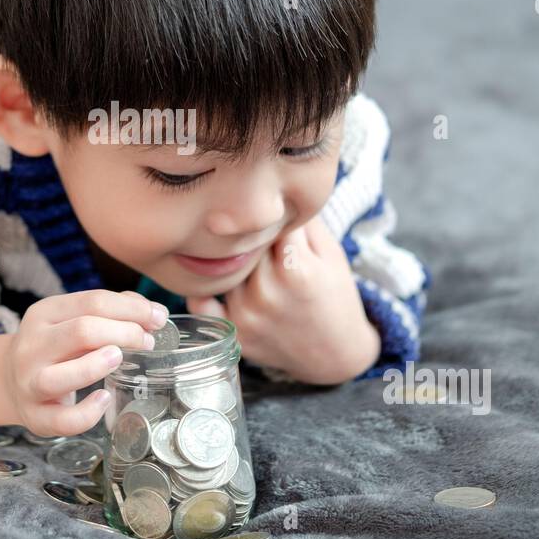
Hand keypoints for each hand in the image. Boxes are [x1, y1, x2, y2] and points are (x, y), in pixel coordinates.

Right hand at [2, 289, 163, 435]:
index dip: (132, 309)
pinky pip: (63, 420)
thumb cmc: (54, 347)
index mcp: (44, 313)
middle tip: (147, 342)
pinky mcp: (35, 416)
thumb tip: (153, 312)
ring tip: (120, 358)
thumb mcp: (70, 319)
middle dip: (124, 333)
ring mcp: (29, 383)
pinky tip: (105, 399)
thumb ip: (109, 310)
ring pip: (60, 375)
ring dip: (97, 366)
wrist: (8, 380)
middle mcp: (32, 346)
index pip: (93, 302)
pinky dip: (88, 412)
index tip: (158, 318)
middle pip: (81, 331)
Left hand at [187, 216, 376, 383]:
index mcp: (297, 269)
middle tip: (250, 229)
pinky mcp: (234, 333)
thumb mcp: (330, 252)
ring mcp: (247, 315)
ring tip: (239, 253)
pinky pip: (201, 302)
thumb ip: (303, 221)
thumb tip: (278, 185)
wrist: (337, 353)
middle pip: (242, 243)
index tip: (269, 211)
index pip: (268, 222)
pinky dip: (204, 288)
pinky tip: (217, 278)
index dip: (269, 214)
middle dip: (247, 233)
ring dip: (227, 257)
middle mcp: (268, 292)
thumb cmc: (336, 295)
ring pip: (222, 266)